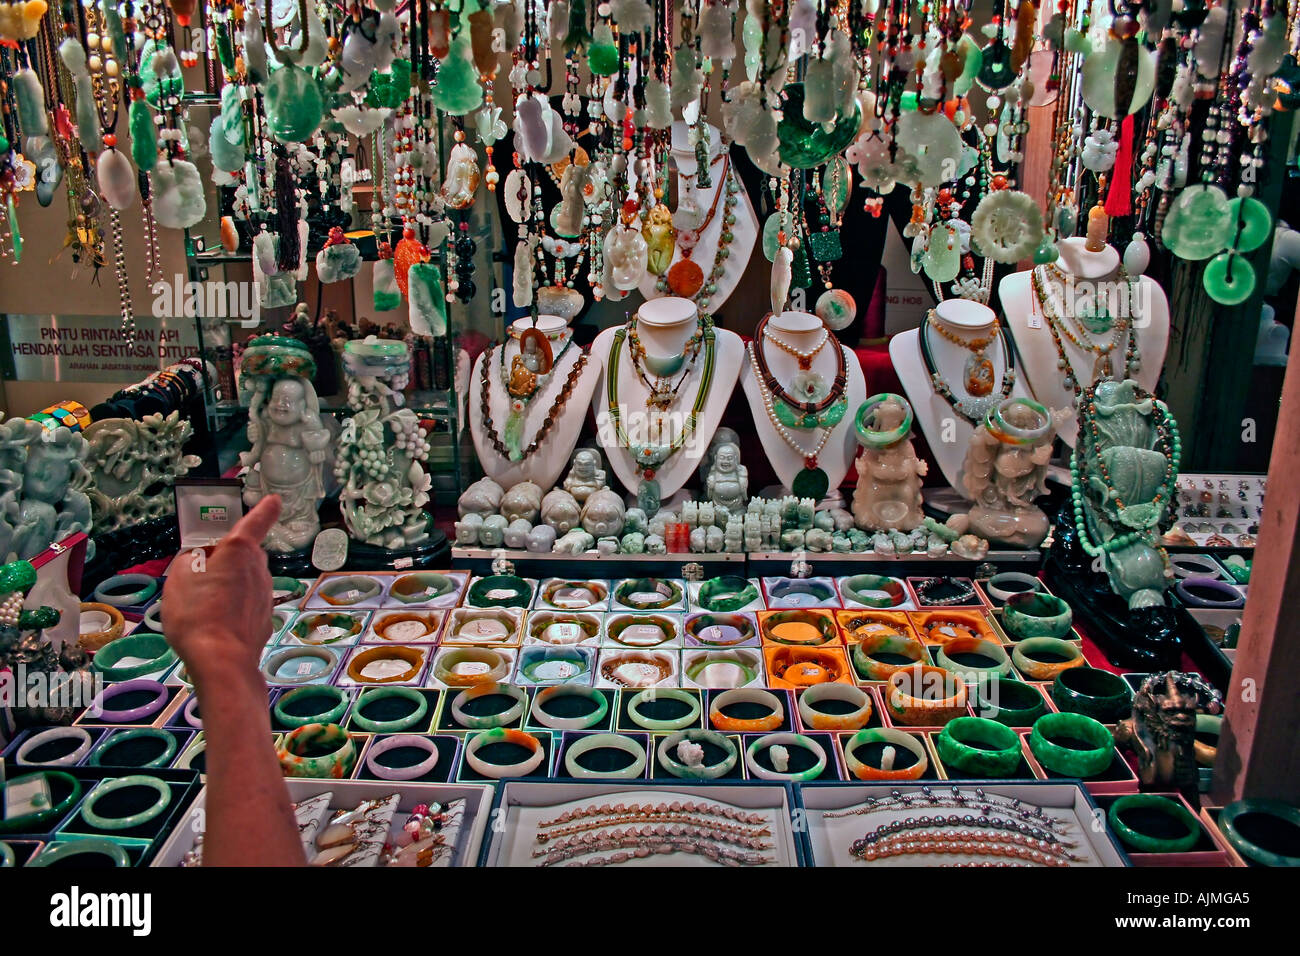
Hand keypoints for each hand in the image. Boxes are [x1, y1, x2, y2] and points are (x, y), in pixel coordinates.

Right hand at [162, 495, 281, 682]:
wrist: (222, 660)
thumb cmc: (197, 615)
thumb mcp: (179, 578)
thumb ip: (191, 560)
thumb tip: (200, 559)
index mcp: (240, 550)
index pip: (256, 522)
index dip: (263, 510)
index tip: (273, 500)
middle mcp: (259, 568)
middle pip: (243, 554)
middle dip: (226, 559)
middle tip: (197, 577)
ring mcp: (265, 593)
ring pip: (244, 579)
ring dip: (227, 585)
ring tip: (201, 606)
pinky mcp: (264, 616)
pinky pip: (245, 602)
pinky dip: (232, 607)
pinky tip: (215, 623)